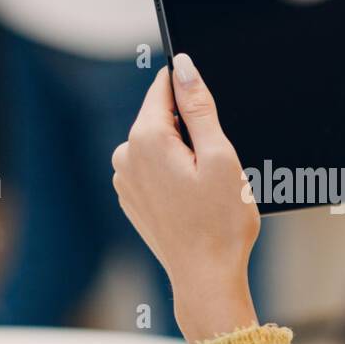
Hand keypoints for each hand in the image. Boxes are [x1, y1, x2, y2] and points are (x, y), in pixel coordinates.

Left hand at [112, 54, 259, 343]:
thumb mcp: (220, 156)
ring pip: (159, 145)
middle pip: (162, 117)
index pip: (164, 87)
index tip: (211, 118)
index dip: (192, 94)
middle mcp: (125, 156)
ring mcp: (124, 180)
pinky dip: (175, 177)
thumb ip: (199, 106)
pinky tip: (194, 202)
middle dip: (192, 131)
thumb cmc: (220, 222)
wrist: (206, 277)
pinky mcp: (131, 199)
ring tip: (207, 189)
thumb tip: (183, 66)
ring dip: (184, 155)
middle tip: (216, 167)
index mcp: (146, 139)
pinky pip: (154, 170)